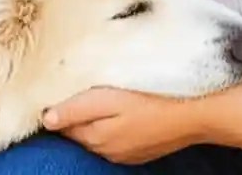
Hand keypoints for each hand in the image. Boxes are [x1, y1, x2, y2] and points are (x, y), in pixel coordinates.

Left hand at [41, 88, 205, 164]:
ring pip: (98, 136)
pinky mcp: (141, 150)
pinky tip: (124, 112)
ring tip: (102, 97)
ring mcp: (125, 153)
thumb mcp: (109, 98)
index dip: (59, 107)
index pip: (63, 125)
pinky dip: (114, 126)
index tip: (58, 88)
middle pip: (80, 131)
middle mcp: (107, 151)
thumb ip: (76, 109)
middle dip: (76, 114)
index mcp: (95, 137)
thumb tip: (47, 119)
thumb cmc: (151, 101)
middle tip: (78, 87)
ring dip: (96, 120)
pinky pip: (118, 139)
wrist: (194, 115)